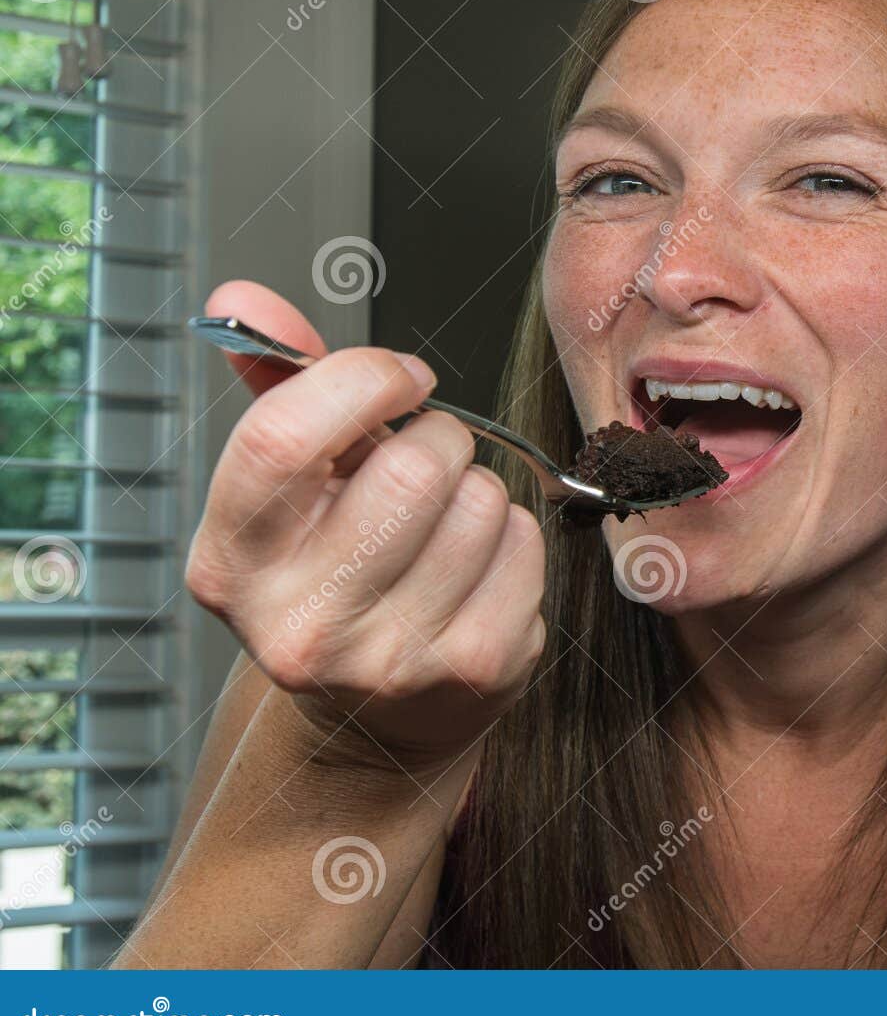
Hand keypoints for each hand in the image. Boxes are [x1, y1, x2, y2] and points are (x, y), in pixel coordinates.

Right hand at [184, 281, 544, 771]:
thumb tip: (240, 300)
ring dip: (479, 488)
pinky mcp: (475, 669)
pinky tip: (478, 567)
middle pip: (410, 466)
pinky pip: (527, 543)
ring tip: (446, 524)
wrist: (376, 715)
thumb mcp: (289, 488)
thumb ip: (274, 386)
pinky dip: (516, 535)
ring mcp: (392, 657)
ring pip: (482, 500)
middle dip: (438, 437)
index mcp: (231, 564)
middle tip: (429, 459)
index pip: (284, 436)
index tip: (400, 379)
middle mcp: (300, 625)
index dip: (360, 380)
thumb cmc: (336, 571)